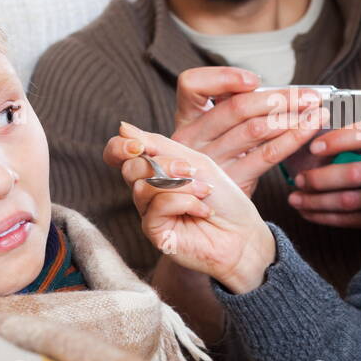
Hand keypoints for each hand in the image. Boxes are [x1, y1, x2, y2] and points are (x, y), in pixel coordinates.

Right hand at [108, 121, 277, 293]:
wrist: (243, 233)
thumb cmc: (223, 197)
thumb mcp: (195, 161)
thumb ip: (160, 145)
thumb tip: (122, 127)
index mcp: (154, 170)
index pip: (118, 154)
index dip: (119, 147)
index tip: (139, 146)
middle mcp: (146, 192)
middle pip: (131, 169)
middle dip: (164, 165)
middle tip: (191, 170)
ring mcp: (149, 214)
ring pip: (144, 188)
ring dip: (181, 185)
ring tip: (204, 191)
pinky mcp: (154, 233)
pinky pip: (157, 207)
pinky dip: (185, 203)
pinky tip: (203, 211)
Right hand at [169, 67, 330, 196]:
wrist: (216, 209)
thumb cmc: (223, 159)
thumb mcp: (218, 131)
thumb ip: (234, 107)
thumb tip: (279, 92)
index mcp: (187, 118)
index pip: (191, 84)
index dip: (224, 77)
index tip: (255, 80)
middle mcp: (192, 139)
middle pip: (235, 108)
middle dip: (279, 98)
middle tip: (308, 95)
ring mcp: (210, 162)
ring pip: (255, 129)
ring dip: (292, 117)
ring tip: (316, 111)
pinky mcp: (232, 182)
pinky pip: (267, 155)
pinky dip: (292, 139)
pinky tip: (308, 129)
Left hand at [288, 120, 360, 227]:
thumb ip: (354, 137)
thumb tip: (311, 134)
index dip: (341, 140)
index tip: (313, 146)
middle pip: (356, 173)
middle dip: (320, 178)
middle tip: (299, 179)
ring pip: (350, 200)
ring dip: (317, 201)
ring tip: (295, 198)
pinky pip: (353, 220)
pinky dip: (326, 217)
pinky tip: (308, 212)